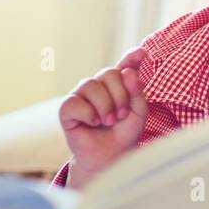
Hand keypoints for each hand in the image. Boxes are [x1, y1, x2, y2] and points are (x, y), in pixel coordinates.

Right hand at [59, 47, 148, 180]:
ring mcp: (81, 95)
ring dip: (105, 106)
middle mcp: (98, 85)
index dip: (131, 57)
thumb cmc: (124, 132)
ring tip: (109, 121)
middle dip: (120, 95)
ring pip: (91, 85)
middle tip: (122, 115)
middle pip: (109, 73)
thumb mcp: (139, 112)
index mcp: (118, 84)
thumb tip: (128, 72)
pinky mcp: (67, 108)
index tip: (141, 52)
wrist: (111, 155)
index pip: (124, 65)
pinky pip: (75, 102)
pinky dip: (88, 114)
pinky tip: (92, 123)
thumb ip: (137, 92)